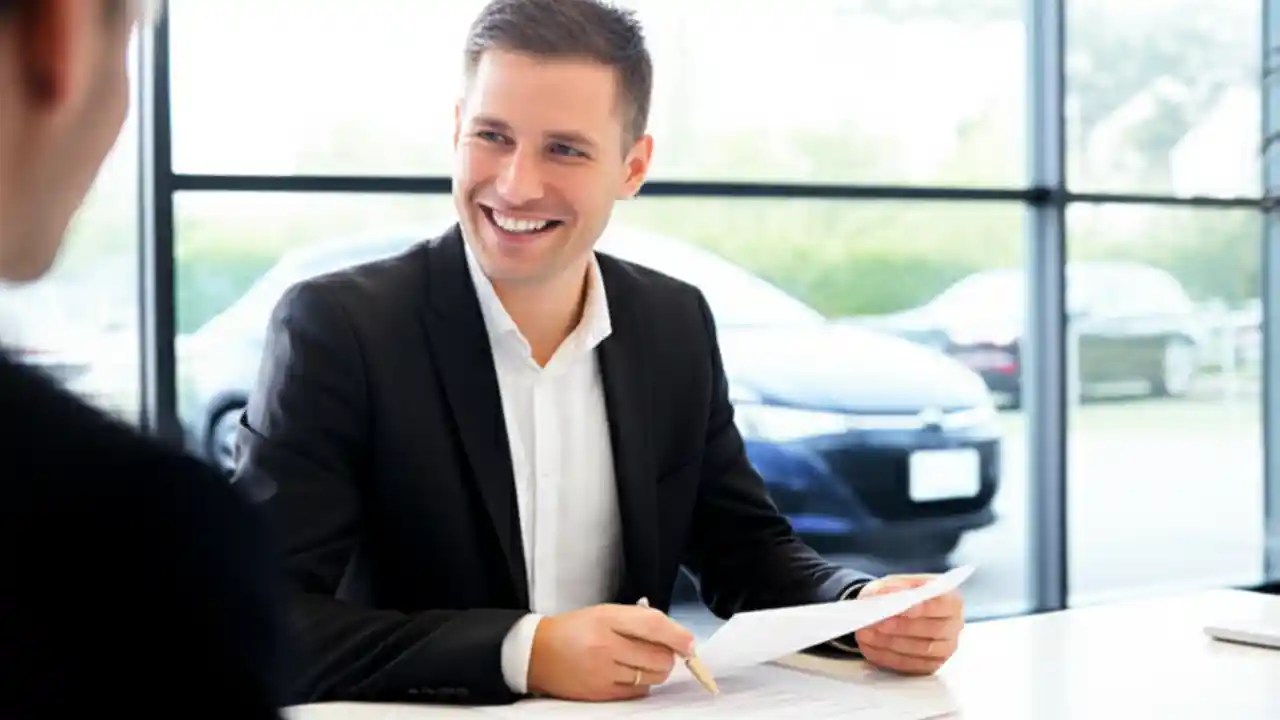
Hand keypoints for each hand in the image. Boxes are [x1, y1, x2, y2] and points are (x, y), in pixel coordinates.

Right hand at [528, 604, 695, 701]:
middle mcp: (606, 646)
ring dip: (656, 670)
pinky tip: (630, 674)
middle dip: (667, 655)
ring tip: (641, 661)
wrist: (536, 653)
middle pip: (658, 656)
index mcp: (607, 619)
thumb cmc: (574, 630)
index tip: (690, 643)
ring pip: (652, 676)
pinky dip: (642, 684)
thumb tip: (675, 636)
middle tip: (659, 650)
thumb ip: (638, 620)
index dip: (678, 635)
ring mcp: (604, 673)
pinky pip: (638, 692)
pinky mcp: (601, 694)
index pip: (653, 625)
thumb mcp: (604, 613)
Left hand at [854, 575, 963, 674]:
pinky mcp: (931, 665)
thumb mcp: (892, 584)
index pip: (943, 604)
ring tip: (867, 633)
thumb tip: (885, 595)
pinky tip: (870, 646)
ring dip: (891, 643)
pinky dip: (887, 655)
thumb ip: (891, 588)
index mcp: (951, 600)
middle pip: (933, 630)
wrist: (892, 611)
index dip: (922, 607)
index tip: (900, 607)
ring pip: (921, 650)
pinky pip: (910, 665)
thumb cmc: (896, 595)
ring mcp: (945, 648)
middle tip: (876, 622)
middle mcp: (954, 626)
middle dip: (902, 627)